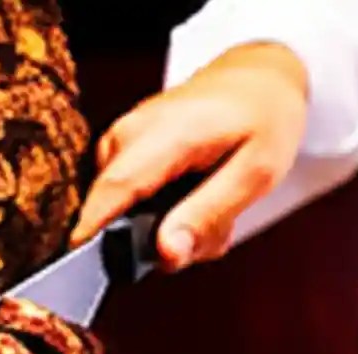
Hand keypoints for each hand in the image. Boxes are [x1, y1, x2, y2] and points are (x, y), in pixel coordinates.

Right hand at [70, 42, 309, 270]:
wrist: (257, 79)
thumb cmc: (263, 119)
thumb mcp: (255, 174)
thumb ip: (206, 217)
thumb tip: (164, 254)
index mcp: (160, 135)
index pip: (108, 195)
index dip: (94, 238)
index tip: (97, 271)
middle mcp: (126, 134)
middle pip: (115, 215)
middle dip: (159, 242)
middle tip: (210, 236)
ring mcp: (118, 140)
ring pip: (121, 213)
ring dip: (164, 227)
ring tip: (208, 210)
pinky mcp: (119, 149)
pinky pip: (127, 199)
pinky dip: (159, 211)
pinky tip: (191, 198)